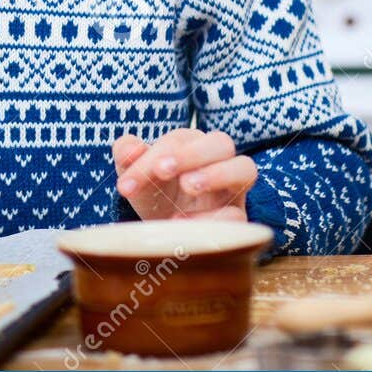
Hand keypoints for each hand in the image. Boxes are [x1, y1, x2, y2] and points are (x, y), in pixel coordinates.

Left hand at [112, 129, 255, 222]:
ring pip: (245, 168)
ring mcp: (232, 188)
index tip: (126, 185)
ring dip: (217, 174)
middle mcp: (217, 161)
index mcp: (191, 144)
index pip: (178, 140)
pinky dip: (212, 218)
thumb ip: (126, 154)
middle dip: (191, 154)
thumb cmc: (154, 194)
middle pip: (221, 142)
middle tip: (162, 171)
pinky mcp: (237, 217)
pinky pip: (237, 213)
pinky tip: (182, 224)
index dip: (151, 157)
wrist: (165, 231)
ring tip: (188, 186)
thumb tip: (129, 148)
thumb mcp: (135, 175)